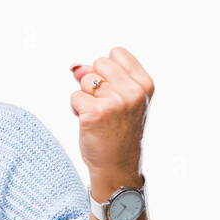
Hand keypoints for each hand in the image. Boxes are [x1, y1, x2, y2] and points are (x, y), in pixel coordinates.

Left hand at [69, 46, 154, 175]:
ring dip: (85, 97)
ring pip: (85, 80)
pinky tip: (89, 123)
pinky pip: (75, 97)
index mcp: (144, 85)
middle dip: (96, 82)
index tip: (114, 91)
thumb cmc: (120, 133)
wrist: (118, 166)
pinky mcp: (95, 113)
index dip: (108, 71)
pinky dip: (76, 109)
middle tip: (105, 106)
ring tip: (98, 116)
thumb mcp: (123, 100)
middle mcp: (132, 92)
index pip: (116, 53)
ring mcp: (115, 102)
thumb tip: (76, 67)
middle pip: (99, 63)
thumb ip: (104, 77)